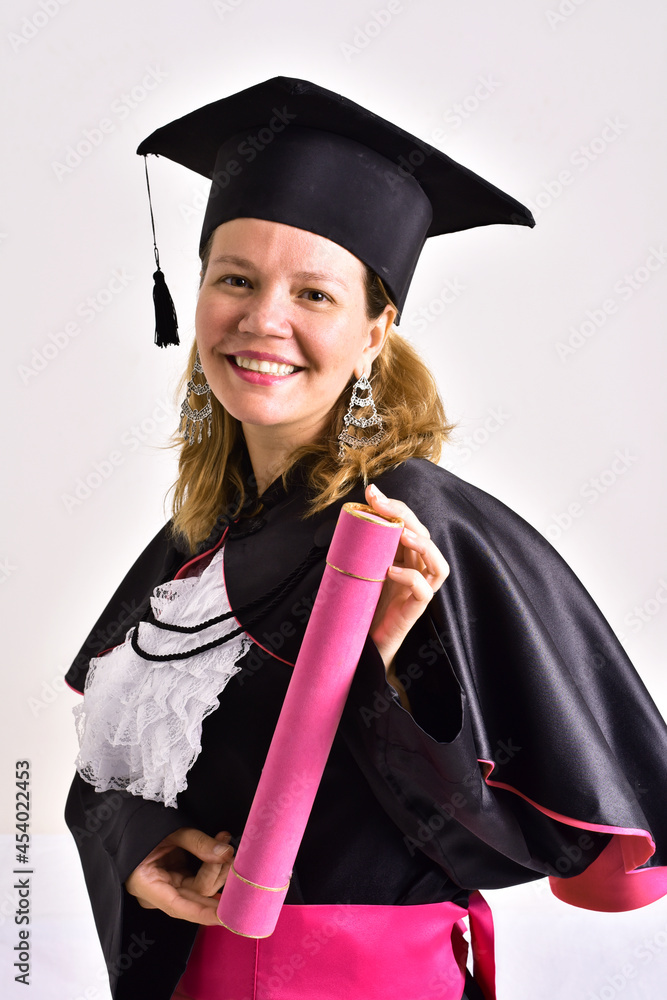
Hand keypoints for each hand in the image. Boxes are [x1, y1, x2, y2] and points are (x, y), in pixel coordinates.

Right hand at [124, 827, 233, 924]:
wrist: (133, 820)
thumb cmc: (144, 826)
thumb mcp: (171, 831)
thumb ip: (198, 843)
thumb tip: (225, 853)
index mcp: (146, 884)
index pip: (177, 906)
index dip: (201, 913)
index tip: (223, 916)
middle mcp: (157, 892)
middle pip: (194, 895)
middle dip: (216, 876)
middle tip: (231, 855)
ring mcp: (168, 886)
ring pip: (200, 887)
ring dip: (217, 867)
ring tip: (226, 843)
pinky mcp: (177, 878)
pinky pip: (199, 879)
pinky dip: (212, 865)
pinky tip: (221, 850)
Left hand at [365, 484, 449, 678]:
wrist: (358, 646)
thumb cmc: (359, 606)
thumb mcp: (357, 570)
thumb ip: (360, 550)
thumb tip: (348, 521)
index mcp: (403, 558)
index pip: (408, 525)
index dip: (394, 507)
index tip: (372, 492)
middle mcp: (415, 571)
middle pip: (423, 536)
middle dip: (404, 514)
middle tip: (380, 502)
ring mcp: (418, 591)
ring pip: (437, 563)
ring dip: (422, 543)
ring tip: (401, 534)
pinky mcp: (414, 610)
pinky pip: (424, 590)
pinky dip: (410, 577)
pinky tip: (391, 571)